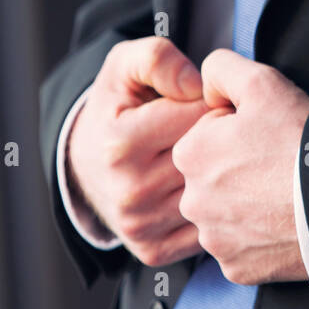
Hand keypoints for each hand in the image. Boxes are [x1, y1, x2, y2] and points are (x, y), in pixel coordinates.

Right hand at [67, 37, 208, 266]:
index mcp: (121, 143)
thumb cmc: (115, 108)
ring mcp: (141, 225)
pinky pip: (208, 226)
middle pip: (210, 155)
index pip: (198, 114)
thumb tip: (195, 84)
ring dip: (223, 172)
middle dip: (221, 136)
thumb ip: (157, 58)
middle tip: (211, 129)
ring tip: (209, 155)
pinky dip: (215, 207)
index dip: (209, 101)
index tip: (202, 102)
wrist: (85, 163)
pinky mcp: (153, 250)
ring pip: (214, 192)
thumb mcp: (124, 66)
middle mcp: (129, 190)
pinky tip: (205, 189)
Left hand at [172, 50, 308, 284]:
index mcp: (190, 155)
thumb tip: (204, 84)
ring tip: (283, 192)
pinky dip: (260, 236)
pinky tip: (283, 220)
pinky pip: (242, 246)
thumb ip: (220, 68)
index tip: (265, 134)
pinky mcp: (237, 268)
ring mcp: (215, 240)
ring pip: (226, 213)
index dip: (239, 130)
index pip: (207, 135)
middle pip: (213, 177)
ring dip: (247, 203)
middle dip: (237, 169)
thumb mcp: (261, 81)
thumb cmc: (301, 141)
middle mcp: (192, 202)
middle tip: (277, 162)